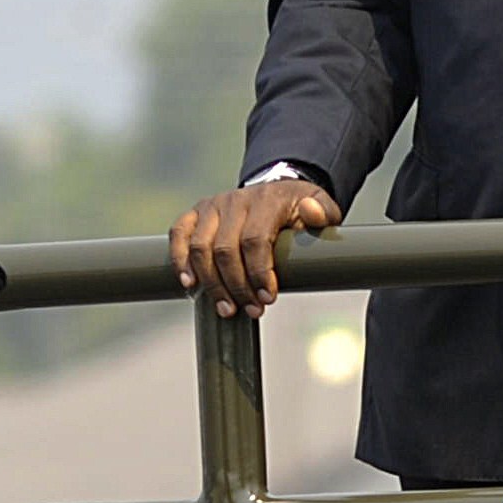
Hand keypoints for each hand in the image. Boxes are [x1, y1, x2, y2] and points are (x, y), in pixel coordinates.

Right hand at [169, 181, 339, 318]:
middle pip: (225, 249)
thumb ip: (323, 212)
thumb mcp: (322, 207)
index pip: (255, 240)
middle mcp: (234, 201)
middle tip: (252, 310)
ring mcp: (212, 206)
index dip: (259, 273)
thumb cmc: (298, 209)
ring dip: (211, 283)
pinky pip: (178, 234)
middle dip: (237, 286)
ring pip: (200, 247)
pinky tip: (189, 284)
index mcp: (266, 200)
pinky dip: (179, 260)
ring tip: (226, 308)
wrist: (274, 192)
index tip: (268, 298)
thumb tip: (311, 214)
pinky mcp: (196, 213)